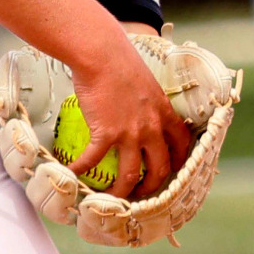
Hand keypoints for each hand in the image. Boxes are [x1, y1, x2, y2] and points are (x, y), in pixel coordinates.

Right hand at [66, 33, 193, 199]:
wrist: (101, 54)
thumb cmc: (119, 60)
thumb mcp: (144, 80)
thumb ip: (145, 99)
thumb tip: (135, 106)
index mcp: (163, 112)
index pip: (180, 142)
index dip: (178, 160)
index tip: (171, 169)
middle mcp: (151, 127)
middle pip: (160, 167)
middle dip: (153, 186)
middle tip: (142, 192)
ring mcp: (130, 133)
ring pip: (131, 174)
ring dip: (121, 191)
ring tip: (111, 199)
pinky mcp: (106, 133)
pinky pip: (93, 160)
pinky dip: (82, 171)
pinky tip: (73, 176)